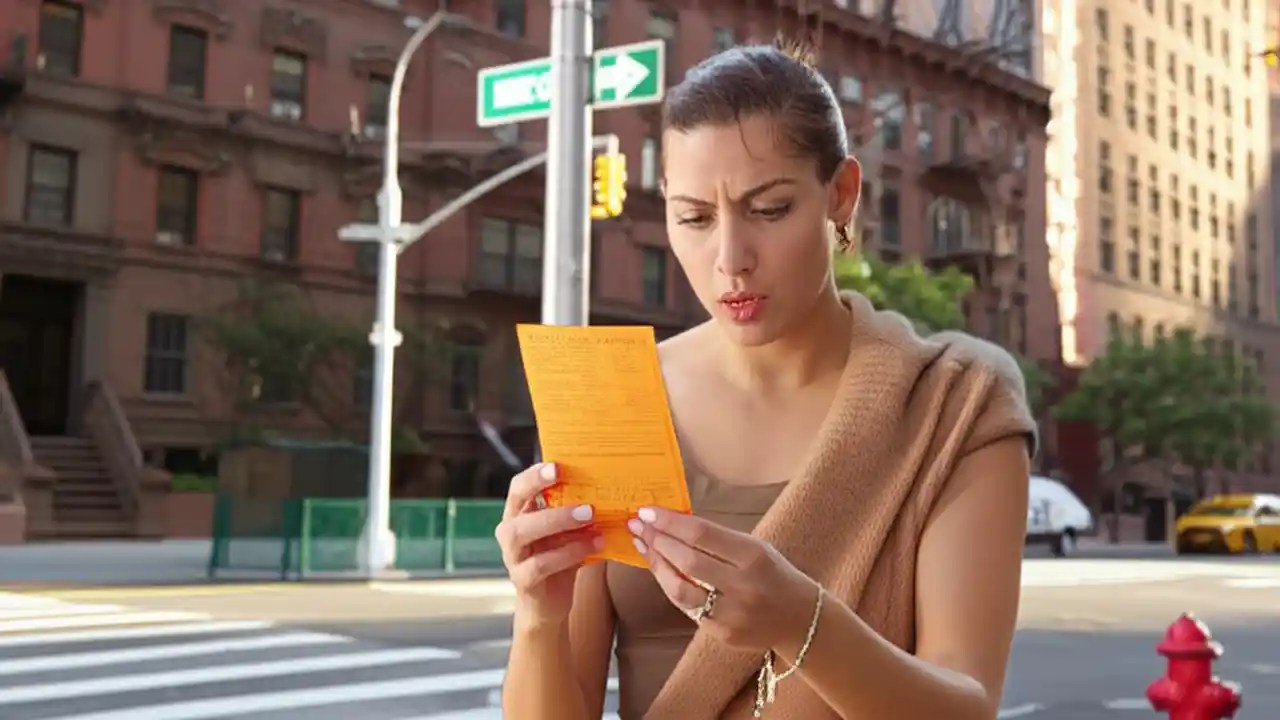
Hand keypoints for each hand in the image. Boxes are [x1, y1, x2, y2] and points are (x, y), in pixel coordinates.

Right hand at [494, 462, 602, 628]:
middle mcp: (510, 531)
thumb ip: (579, 511)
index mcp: (520, 513)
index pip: (519, 486)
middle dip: (545, 493)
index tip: (558, 466)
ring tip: (589, 517)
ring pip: (523, 532)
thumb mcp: (569, 532)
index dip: (535, 475)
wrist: (549, 606)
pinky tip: (594, 546)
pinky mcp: (522, 580)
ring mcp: (512, 556)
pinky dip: (569, 552)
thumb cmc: (561, 560)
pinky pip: (541, 564)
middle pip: (518, 503)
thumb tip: (611, 486)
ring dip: (558, 521)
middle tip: (578, 488)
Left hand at [628, 506, 818, 652]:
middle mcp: (743, 586)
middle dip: (657, 541)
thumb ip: (718, 539)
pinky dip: (670, 587)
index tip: (646, 511)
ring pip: (679, 590)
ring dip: (656, 566)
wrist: (800, 620)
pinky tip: (661, 572)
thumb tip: (672, 523)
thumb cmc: (773, 575)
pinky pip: (687, 609)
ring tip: (643, 547)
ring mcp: (732, 614)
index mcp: (754, 556)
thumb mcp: (756, 548)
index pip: (702, 534)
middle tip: (637, 526)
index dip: (669, 522)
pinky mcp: (722, 634)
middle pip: (687, 561)